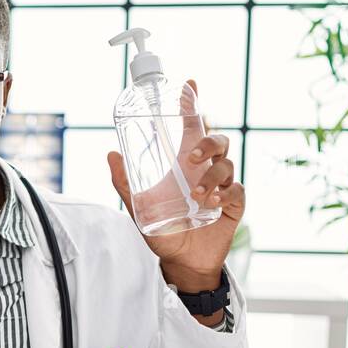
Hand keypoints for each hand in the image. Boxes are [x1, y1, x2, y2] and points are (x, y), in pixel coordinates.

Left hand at [106, 79, 244, 293]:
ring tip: (197, 196)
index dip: (192, 104)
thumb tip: (110, 154)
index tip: (190, 84)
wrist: (181, 262)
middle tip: (192, 157)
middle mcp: (205, 170)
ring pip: (227, 164)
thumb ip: (125, 183)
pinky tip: (212, 203)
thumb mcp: (138, 207)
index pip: (193, 127)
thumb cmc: (162, 232)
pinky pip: (237, 190)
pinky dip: (225, 193)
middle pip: (217, 139)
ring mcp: (222, 186)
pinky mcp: (233, 204)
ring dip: (212, 176)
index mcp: (184, 164)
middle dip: (208, 142)